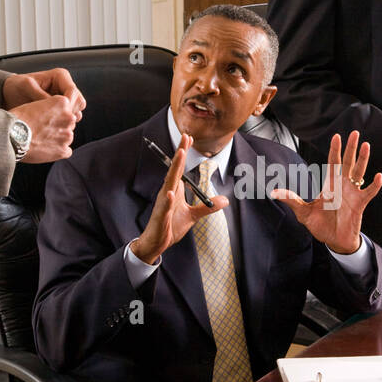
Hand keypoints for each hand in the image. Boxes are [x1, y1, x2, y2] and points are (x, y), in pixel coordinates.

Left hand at [3, 68, 85, 122]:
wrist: (9, 94)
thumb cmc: (16, 86)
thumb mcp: (26, 87)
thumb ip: (41, 95)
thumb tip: (55, 106)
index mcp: (61, 76)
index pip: (73, 91)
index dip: (68, 104)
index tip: (57, 114)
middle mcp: (66, 86)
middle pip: (79, 103)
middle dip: (69, 112)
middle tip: (55, 121)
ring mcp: (66, 99)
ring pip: (77, 112)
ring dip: (67, 119)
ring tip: (51, 123)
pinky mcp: (62, 109)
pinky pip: (69, 119)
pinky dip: (63, 124)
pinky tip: (50, 126)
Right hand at [8, 95, 77, 162]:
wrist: (10, 136)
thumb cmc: (18, 119)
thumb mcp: (34, 104)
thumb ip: (49, 109)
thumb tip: (55, 117)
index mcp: (62, 103)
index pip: (66, 110)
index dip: (54, 115)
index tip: (44, 119)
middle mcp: (68, 118)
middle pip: (68, 123)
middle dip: (58, 127)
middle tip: (42, 131)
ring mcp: (67, 135)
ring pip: (66, 138)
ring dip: (57, 139)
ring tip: (40, 141)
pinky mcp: (63, 150)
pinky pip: (66, 151)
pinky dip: (57, 152)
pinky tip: (44, 150)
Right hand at [130, 134, 227, 263]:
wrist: (156, 243)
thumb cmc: (170, 226)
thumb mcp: (193, 216)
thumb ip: (207, 207)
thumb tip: (225, 200)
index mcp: (174, 190)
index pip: (179, 168)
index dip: (183, 153)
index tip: (188, 138)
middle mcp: (167, 193)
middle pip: (174, 170)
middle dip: (180, 153)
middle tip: (185, 137)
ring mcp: (163, 204)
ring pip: (169, 183)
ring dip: (174, 169)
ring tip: (180, 155)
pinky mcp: (161, 216)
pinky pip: (165, 206)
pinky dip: (168, 200)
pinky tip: (171, 193)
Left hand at [269, 131, 381, 253]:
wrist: (334, 240)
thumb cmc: (320, 225)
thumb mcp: (303, 212)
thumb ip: (291, 200)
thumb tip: (273, 192)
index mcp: (330, 184)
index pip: (333, 163)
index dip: (334, 150)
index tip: (336, 136)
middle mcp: (342, 185)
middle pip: (348, 162)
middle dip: (351, 148)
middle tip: (354, 133)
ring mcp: (352, 193)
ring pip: (359, 172)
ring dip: (363, 160)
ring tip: (366, 146)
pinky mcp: (360, 204)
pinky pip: (369, 192)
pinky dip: (374, 185)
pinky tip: (378, 176)